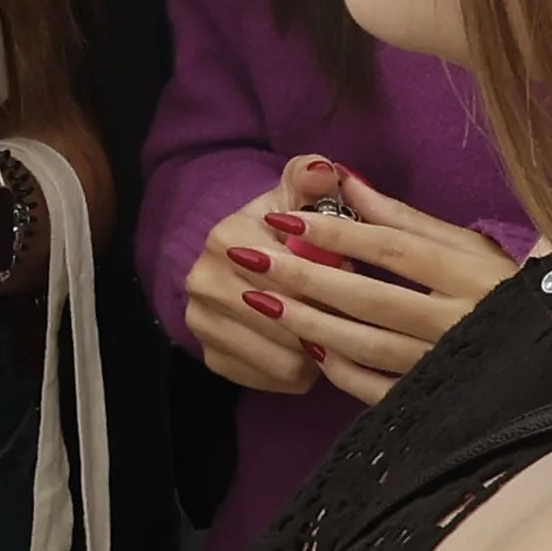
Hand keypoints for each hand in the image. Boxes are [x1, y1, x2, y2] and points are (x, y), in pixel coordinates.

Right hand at [179, 160, 328, 395]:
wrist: (237, 261)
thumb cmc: (280, 230)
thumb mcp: (294, 197)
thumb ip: (310, 179)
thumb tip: (324, 170)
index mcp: (226, 238)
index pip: (296, 276)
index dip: (334, 278)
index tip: (348, 271)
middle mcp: (204, 281)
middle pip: (291, 322)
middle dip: (327, 319)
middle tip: (347, 309)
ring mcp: (203, 322)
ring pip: (286, 359)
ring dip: (317, 350)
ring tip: (328, 329)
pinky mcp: (211, 357)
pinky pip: (274, 380)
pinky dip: (301, 370)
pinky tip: (307, 350)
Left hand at [251, 165, 514, 404]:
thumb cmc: (500, 287)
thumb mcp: (465, 245)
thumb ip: (404, 217)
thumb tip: (344, 179)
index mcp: (470, 275)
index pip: (392, 249)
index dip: (333, 232)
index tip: (280, 216)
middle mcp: (460, 322)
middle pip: (368, 297)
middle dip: (302, 276)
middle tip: (249, 257)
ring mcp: (447, 366)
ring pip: (366, 345)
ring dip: (307, 322)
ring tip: (260, 300)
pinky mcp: (437, 401)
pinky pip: (379, 390)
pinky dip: (340, 370)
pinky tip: (307, 349)